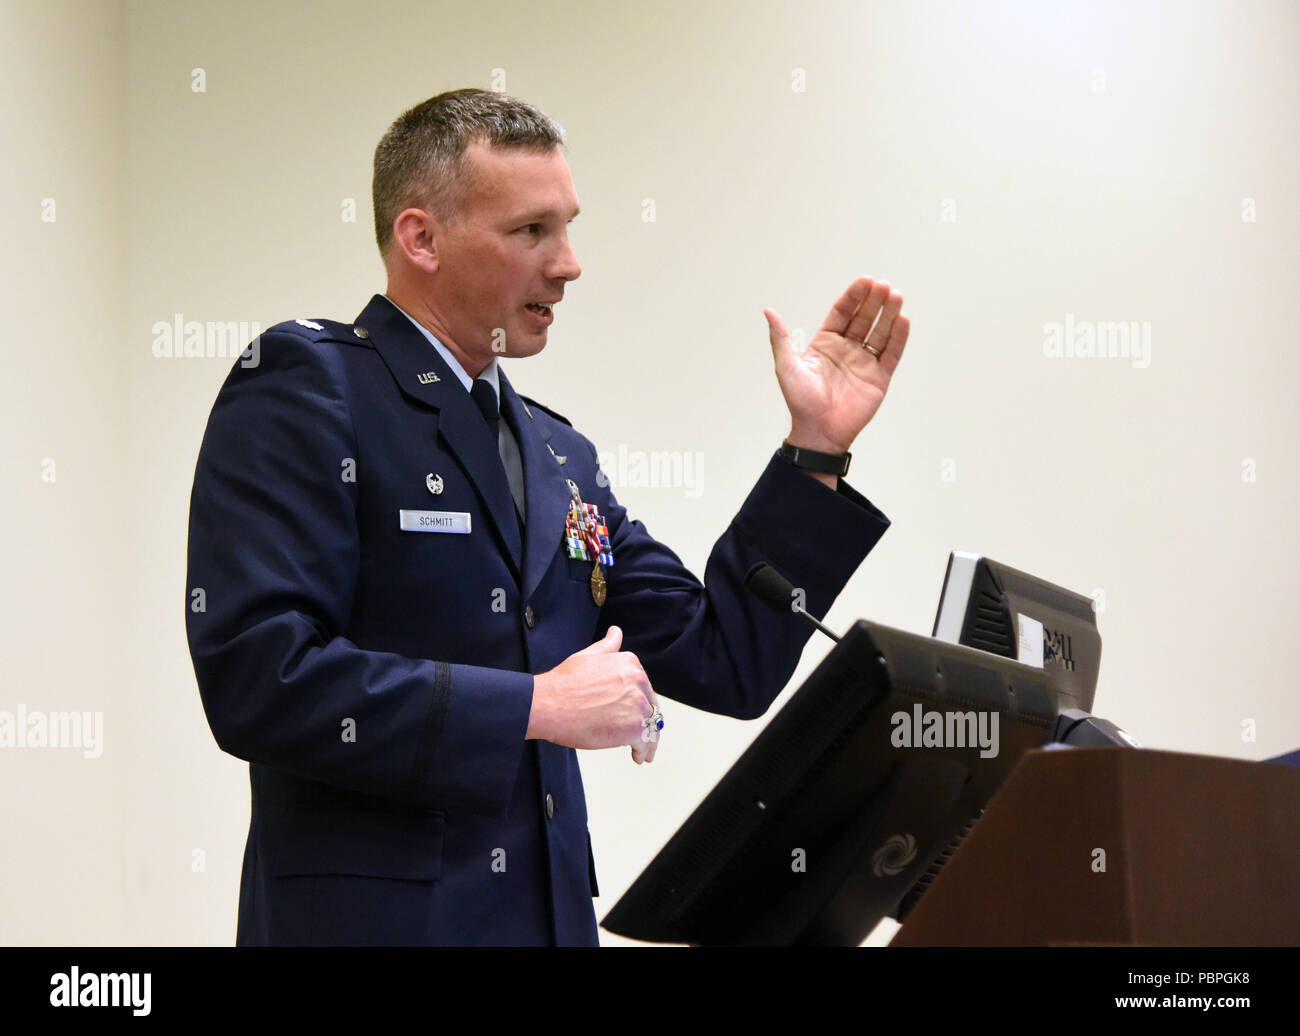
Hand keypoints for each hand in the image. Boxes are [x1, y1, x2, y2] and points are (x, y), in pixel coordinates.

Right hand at [528, 626, 660, 763]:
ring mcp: (638, 705)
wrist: (548, 704)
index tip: (636, 713)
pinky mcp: (634, 728)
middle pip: (650, 707)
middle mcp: (638, 681)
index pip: (644, 688)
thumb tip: (616, 632)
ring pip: (652, 725)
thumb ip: (608, 646)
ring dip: (648, 739)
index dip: (641, 703)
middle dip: (646, 721)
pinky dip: (644, 751)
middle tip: (641, 735)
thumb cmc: (563, 683)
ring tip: (643, 751)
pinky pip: (646, 742)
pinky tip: (638, 756)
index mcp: (629, 663)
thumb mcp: (587, 656)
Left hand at [764, 277, 910, 454]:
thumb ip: (780, 338)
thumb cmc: (800, 401)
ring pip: (880, 332)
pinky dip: (898, 337)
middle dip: (874, 301)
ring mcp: (865, 362)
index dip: (854, 297)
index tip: (865, 281)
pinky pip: (891, 353)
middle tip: (884, 285)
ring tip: (896, 296)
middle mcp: (847, 349)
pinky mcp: (879, 377)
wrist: (818, 431)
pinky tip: (903, 320)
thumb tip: (768, 311)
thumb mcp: (787, 366)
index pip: (843, 313)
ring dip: (889, 314)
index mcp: (826, 342)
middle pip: (864, 318)